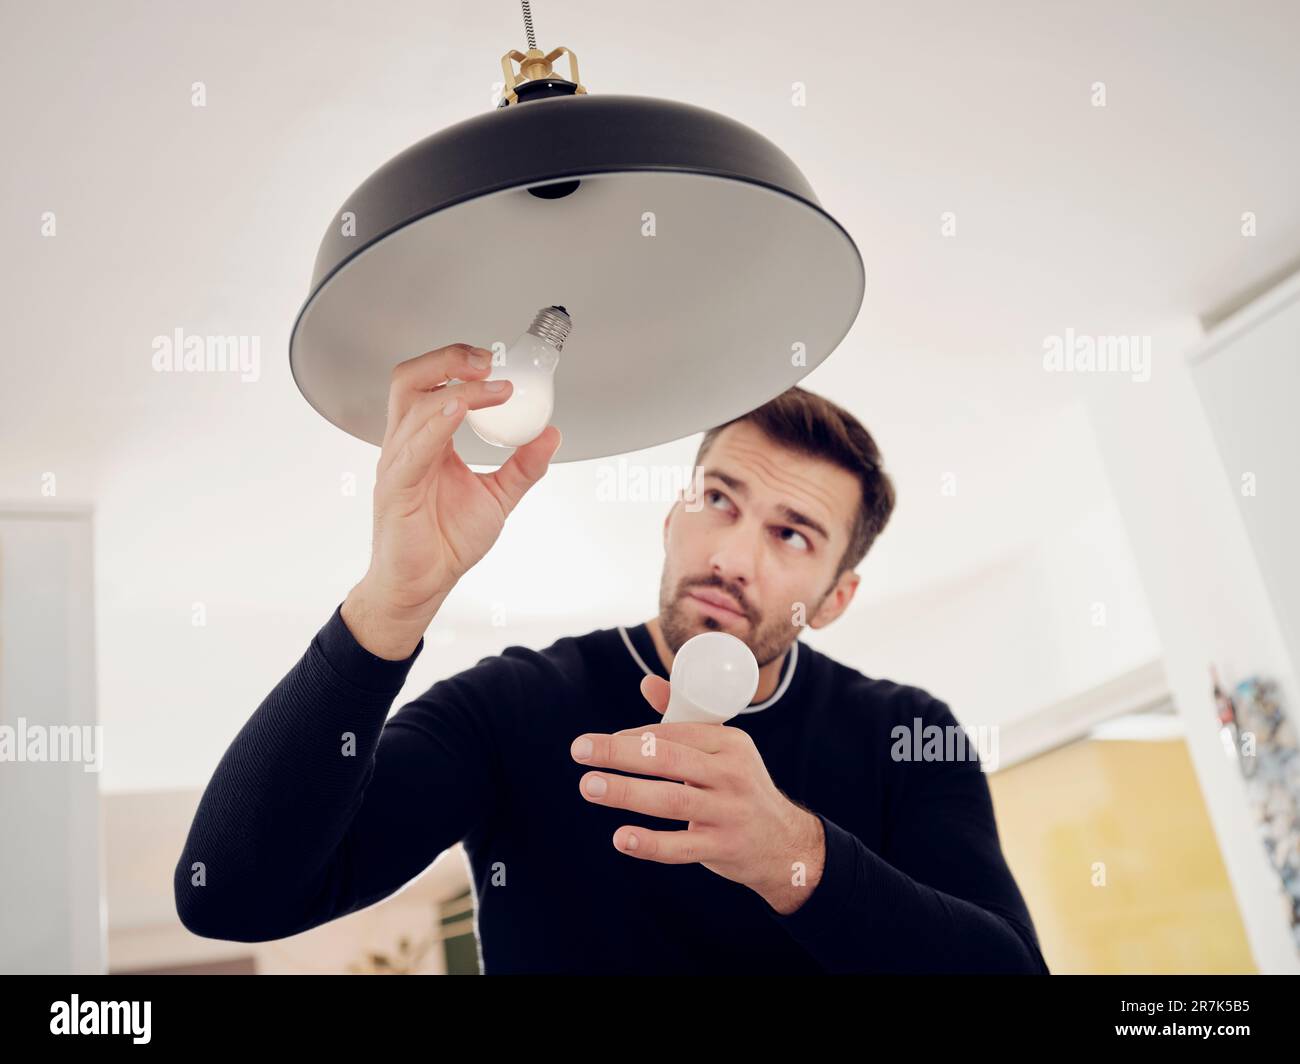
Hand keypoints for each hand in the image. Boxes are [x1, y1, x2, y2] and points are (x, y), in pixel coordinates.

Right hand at [344, 343, 561, 657]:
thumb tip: (551, 435)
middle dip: (449, 360)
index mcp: (425, 441)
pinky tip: (459, 413)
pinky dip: (436, 426)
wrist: (423, 585)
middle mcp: (406, 445)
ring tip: (492, 387)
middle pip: (411, 380)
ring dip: (457, 391)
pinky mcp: (395, 490)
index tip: (498, 361)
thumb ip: (523, 466)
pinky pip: (411, 450)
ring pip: (414, 407)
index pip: (432, 384)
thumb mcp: (497, 497)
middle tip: (488, 360)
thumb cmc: (445, 542)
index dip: (459, 364)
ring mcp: (397, 465)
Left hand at [569, 674, 826, 914]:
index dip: (633, 736)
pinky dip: (649, 843)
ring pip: (671, 801)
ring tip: (588, 786)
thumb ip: (682, 719)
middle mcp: (731, 774)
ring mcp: (728, 812)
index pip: (675, 733)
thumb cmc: (738, 787)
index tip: (598, 743)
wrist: (784, 842)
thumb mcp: (721, 749)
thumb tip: (645, 682)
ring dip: (625, 792)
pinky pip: (681, 847)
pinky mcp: (722, 847)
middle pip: (668, 759)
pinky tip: (620, 838)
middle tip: (579, 749)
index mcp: (729, 742)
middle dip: (619, 753)